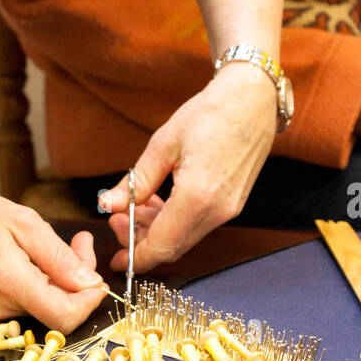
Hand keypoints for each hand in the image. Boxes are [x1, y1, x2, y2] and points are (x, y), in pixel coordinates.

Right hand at [0, 189, 107, 330]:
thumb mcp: (21, 222)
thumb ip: (58, 256)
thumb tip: (90, 283)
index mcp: (11, 284)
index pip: (65, 317)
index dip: (89, 300)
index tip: (97, 274)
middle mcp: (3, 308)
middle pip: (59, 308)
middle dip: (79, 278)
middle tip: (80, 241)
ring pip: (46, 303)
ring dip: (62, 276)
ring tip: (57, 241)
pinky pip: (30, 299)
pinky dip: (43, 280)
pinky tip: (37, 254)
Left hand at [98, 67, 276, 272]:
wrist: (253, 100)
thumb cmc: (210, 113)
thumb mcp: (164, 143)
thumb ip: (136, 181)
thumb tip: (108, 205)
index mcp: (197, 196)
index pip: (162, 245)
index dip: (135, 258)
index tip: (115, 260)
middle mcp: (218, 211)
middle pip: (173, 246)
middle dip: (141, 240)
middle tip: (118, 219)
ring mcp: (229, 210)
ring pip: (185, 236)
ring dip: (157, 229)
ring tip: (134, 205)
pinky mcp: (233, 204)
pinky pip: (198, 223)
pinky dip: (175, 220)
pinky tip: (158, 201)